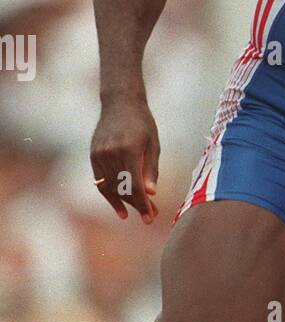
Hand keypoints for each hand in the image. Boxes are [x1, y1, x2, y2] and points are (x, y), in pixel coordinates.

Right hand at [90, 98, 159, 221]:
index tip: (150, 217)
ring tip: (139, 212)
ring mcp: (99, 155)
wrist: (120, 103)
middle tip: (151, 215)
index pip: (135, 186)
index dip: (143, 204)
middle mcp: (111, 154)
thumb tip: (151, 193)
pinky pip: (100, 181)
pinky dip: (109, 195)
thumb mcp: (153, 144)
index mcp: (129, 150)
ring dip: (125, 202)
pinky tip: (120, 207)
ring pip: (111, 187)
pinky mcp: (93, 156)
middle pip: (123, 189)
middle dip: (137, 204)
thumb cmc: (143, 123)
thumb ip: (151, 169)